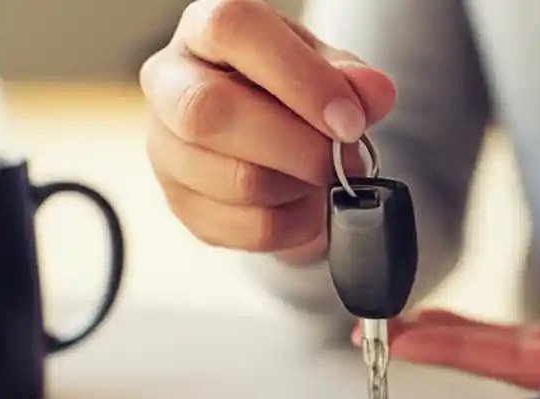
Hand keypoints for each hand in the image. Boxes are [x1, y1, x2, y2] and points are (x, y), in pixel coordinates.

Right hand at [140, 0, 395, 262]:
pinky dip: (296, 225)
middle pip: (211, 113)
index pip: (232, 31)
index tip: (350, 119)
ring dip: (301, 188)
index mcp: (204, 29)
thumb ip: (350, 76)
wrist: (264, 132)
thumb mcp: (324, 66)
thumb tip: (373, 93)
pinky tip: (308, 206)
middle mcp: (169, 84)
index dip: (298, 78)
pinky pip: (247, 228)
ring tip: (325, 179)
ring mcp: (166, 149)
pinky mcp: (183, 205)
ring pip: (235, 180)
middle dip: (299, 147)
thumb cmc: (288, 88)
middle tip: (347, 161)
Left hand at [366, 224, 539, 398]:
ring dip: (469, 341)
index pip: (529, 368)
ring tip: (412, 327)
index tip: (411, 341)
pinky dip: (508, 330)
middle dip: (448, 349)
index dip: (467, 354)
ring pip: (525, 351)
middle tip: (381, 333)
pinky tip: (475, 328)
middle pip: (512, 364)